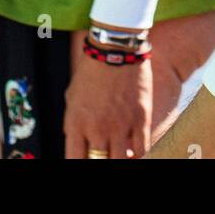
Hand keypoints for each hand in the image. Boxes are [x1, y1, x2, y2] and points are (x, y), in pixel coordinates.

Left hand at [64, 36, 152, 158]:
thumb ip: (73, 125)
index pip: (75, 161)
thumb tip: (78, 145)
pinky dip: (139, 154)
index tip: (87, 159)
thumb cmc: (91, 71)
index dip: (81, 164)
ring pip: (121, 161)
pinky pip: (142, 149)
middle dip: (101, 159)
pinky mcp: (141, 118)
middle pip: (99, 162)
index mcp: (76, 125)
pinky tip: (135, 149)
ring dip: (120, 159)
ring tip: (119, 152)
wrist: (115, 48)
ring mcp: (120, 125)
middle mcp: (97, 130)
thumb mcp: (72, 98)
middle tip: (104, 153)